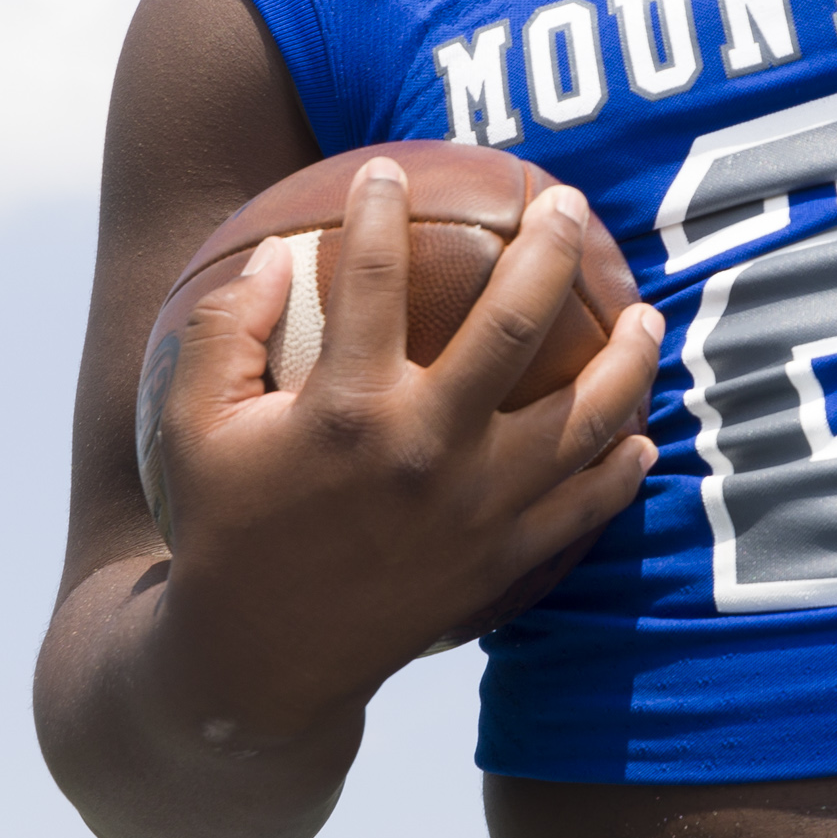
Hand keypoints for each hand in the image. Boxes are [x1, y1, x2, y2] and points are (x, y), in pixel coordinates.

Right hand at [138, 155, 663, 746]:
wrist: (257, 666)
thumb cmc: (223, 532)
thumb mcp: (191, 431)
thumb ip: (224, 334)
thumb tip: (272, 252)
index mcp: (343, 411)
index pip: (364, 279)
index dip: (375, 212)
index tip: (385, 171)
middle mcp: (423, 449)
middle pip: (512, 324)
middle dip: (549, 249)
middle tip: (569, 204)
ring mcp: (476, 507)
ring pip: (583, 415)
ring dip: (626, 357)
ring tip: (645, 316)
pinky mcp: (503, 558)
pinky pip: (587, 503)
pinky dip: (622, 464)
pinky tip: (639, 430)